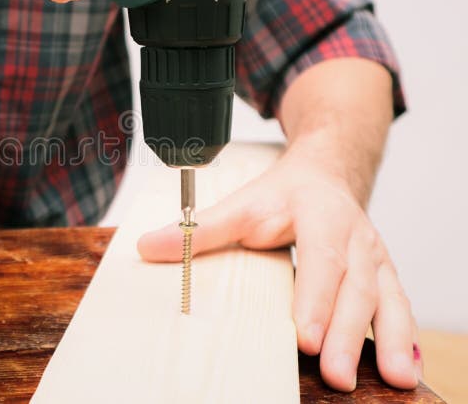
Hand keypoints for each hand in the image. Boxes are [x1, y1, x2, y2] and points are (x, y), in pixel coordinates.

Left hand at [137, 149, 421, 391]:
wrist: (327, 175)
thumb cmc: (283, 195)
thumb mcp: (241, 205)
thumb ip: (199, 230)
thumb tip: (148, 247)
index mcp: (321, 216)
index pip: (321, 258)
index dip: (315, 297)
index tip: (304, 335)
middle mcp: (357, 238)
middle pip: (356, 287)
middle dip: (348, 333)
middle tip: (334, 373)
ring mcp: (377, 259)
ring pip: (388, 299)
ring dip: (391, 340)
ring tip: (395, 379)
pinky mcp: (385, 276)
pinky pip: (399, 307)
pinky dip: (404, 338)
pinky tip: (405, 369)